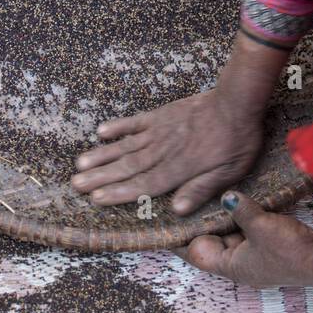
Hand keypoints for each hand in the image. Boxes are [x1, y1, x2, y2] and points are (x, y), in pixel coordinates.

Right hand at [72, 89, 262, 214]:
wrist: (237, 101)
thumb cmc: (237, 140)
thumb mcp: (228, 172)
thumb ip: (201, 189)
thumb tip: (178, 210)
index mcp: (179, 169)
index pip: (144, 184)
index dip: (119, 193)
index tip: (96, 199)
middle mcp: (164, 151)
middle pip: (127, 167)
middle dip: (100, 177)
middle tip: (76, 184)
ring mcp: (160, 131)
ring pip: (126, 146)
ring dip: (102, 156)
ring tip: (80, 164)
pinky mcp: (161, 115)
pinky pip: (135, 122)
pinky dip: (118, 127)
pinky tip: (101, 132)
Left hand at [174, 191, 312, 289]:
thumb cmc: (290, 250)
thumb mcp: (261, 226)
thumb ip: (240, 210)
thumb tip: (224, 196)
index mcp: (231, 266)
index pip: (196, 253)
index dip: (180, 240)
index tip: (166, 225)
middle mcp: (240, 265)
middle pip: (212, 243)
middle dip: (202, 224)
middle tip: (187, 202)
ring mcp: (256, 258)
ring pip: (231, 235)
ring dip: (224, 219)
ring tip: (210, 197)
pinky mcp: (270, 248)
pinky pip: (249, 232)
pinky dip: (243, 219)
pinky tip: (240, 201)